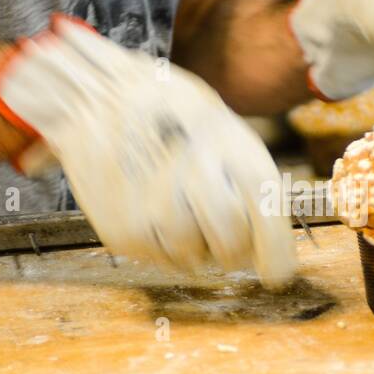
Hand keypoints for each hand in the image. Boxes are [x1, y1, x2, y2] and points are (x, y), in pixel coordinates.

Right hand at [0, 15, 296, 287]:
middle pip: (232, 248)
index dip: (277, 258)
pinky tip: (152, 207)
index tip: (277, 274)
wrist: (96, 99)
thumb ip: (254, 187)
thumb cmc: (170, 116)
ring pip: (195, 259)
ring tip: (177, 203)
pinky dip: (163, 242)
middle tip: (221, 230)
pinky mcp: (123, 232)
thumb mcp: (226, 131)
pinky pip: (160, 259)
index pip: (267, 223)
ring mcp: (155, 209)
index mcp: (232, 152)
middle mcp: (195, 181)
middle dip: (234, 249)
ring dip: (194, 244)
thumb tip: (272, 253)